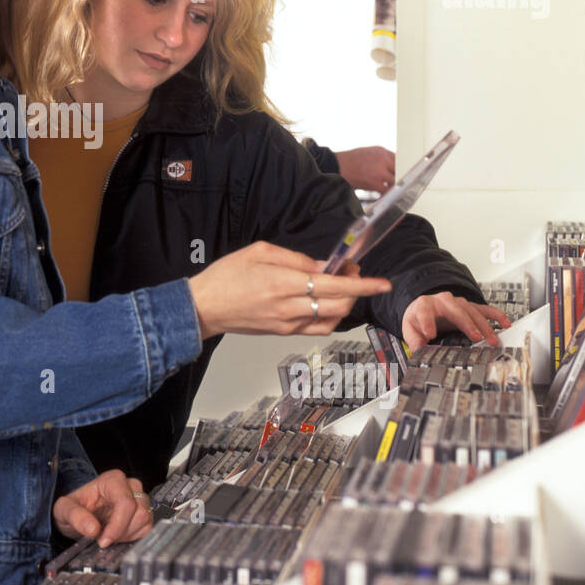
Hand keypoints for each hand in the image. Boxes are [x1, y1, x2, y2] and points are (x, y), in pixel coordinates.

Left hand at [52, 469, 151, 548]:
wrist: (79, 514)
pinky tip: (118, 536)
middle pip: (139, 512)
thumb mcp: (64, 510)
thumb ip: (75, 516)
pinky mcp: (143, 512)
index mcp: (113, 480)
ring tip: (108, 535)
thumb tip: (92, 528)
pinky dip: (133, 537)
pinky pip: (147, 528)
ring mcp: (138, 498)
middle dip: (121, 531)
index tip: (104, 540)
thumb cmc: (74, 507)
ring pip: (145, 520)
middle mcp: (129, 486)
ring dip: (127, 534)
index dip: (117, 525)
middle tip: (103, 539)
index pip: (126, 502)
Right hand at [187, 241, 390, 339]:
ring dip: (345, 302)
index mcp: (283, 283)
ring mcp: (288, 324)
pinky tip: (326, 301)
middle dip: (356, 289)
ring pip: (332, 318)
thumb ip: (296, 259)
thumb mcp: (259, 252)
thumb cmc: (225, 277)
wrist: (203, 308)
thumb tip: (324, 266)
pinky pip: (318, 327)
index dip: (362, 284)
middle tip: (352, 270)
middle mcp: (289, 307)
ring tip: (340, 284)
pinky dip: (330, 314)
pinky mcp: (284, 333)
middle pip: (340, 304)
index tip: (381, 281)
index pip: (335, 285)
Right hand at [334, 145, 395, 192]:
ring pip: (395, 180)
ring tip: (387, 189)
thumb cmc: (349, 160)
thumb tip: (390, 166)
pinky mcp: (375, 181)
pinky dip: (385, 193)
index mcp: (382, 151)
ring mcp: (380, 170)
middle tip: (394, 183)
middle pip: (399, 170)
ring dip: (391, 186)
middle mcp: (383, 159)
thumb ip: (381, 158)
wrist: (336, 165)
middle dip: (397, 177)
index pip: (399, 160)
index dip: (400, 168)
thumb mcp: (368, 152)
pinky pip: (387, 190)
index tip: (399, 174)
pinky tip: (381, 194)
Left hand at [401, 293, 510, 351]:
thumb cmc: (418, 319)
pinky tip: (505, 323)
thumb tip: (418, 350)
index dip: (427, 322)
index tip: (430, 334)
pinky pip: (484, 309)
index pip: (425, 311)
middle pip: (456, 310)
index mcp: (424, 304)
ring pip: (473, 311)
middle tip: (476, 337)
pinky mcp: (468, 307)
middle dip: (467, 323)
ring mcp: (458, 303)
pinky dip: (495, 315)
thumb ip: (413, 339)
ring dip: (484, 325)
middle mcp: (443, 300)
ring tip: (491, 339)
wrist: (424, 309)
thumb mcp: (409, 329)